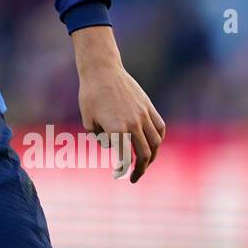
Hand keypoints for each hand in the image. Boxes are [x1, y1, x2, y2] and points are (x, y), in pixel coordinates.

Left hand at [71, 26, 165, 182]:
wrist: (102, 70)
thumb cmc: (90, 94)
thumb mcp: (87, 120)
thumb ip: (98, 138)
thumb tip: (112, 146)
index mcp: (117, 129)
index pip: (124, 158)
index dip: (122, 170)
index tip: (118, 175)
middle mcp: (133, 124)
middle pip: (144, 154)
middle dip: (140, 169)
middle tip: (134, 177)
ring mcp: (144, 115)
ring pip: (156, 143)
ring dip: (151, 157)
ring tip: (144, 163)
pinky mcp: (148, 106)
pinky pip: (159, 127)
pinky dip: (158, 139)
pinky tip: (152, 144)